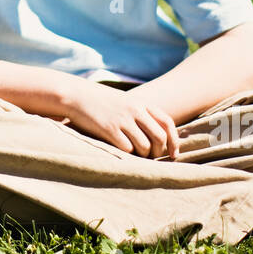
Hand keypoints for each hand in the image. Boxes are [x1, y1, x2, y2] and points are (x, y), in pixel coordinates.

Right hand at [62, 83, 178, 159]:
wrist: (77, 96)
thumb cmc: (102, 101)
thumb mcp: (126, 102)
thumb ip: (142, 114)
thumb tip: (159, 135)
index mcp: (142, 103)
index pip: (167, 123)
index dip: (174, 141)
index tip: (174, 154)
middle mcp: (135, 111)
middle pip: (159, 137)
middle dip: (158, 152)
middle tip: (152, 158)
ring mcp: (123, 120)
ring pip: (144, 146)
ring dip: (143, 156)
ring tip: (136, 156)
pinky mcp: (109, 129)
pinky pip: (127, 149)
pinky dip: (128, 155)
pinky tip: (122, 152)